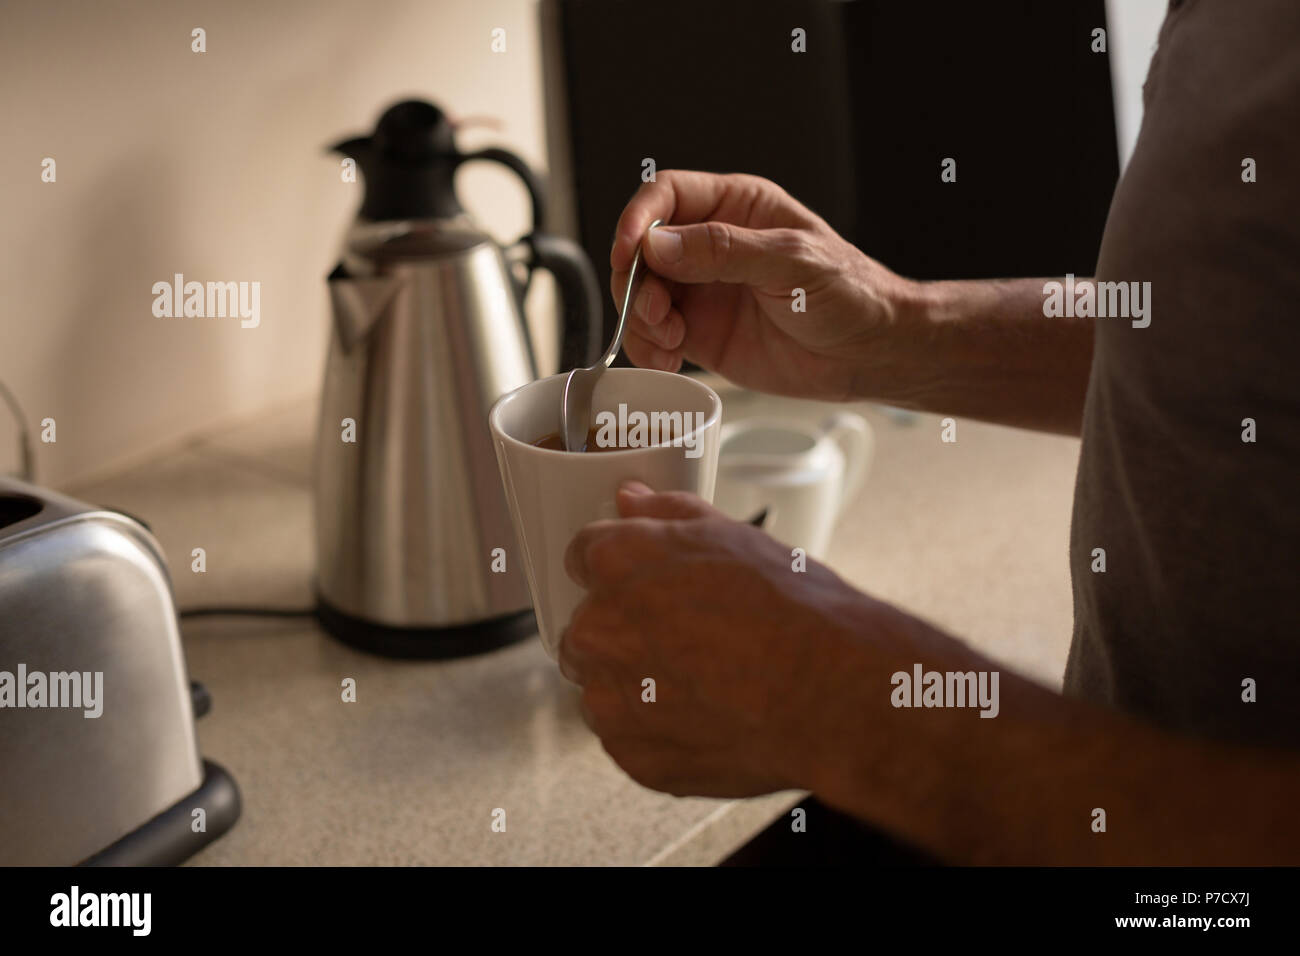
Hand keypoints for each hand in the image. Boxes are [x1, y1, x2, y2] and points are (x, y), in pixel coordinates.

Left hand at [558, 480, 887, 797]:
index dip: (621, 570)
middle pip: (588, 627)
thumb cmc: (791, 613)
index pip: (583, 557)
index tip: (649, 586)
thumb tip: (633, 500)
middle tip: (689, 639)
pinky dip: (656, 732)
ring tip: (703, 683)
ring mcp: (611, 699)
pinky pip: (627, 739)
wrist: (830, 694)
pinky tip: (706, 716)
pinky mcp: (632, 755)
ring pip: (602, 688)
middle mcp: (599, 630)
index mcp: (616, 565)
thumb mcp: (731, 536)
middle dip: (627, 631)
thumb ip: (667, 513)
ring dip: (636, 686)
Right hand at [610, 170, 913, 400]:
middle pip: (643, 249)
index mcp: (737, 207)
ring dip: (640, 319)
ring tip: (669, 341)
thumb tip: (660, 245)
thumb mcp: (792, 261)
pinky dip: (648, 348)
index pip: (667, 196)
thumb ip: (725, 251)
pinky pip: (653, 336)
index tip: (631, 249)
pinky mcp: (700, 333)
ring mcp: (703, 290)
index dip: (639, 219)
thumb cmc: (850, 294)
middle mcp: (711, 246)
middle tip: (655, 311)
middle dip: (636, 281)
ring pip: (640, 294)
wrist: (869, 354)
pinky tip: (668, 360)